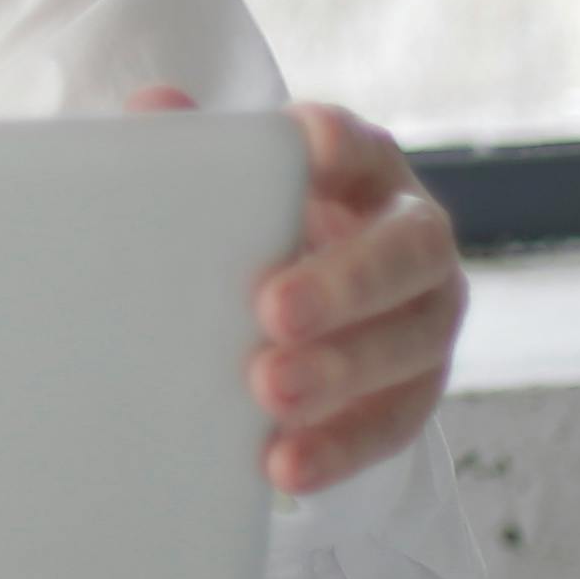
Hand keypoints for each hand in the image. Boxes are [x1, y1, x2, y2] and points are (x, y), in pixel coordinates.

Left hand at [138, 88, 463, 494]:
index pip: (357, 145)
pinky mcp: (417, 387)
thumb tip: (153, 113)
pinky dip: (343, 447)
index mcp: (362, 167)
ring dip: (342, 372)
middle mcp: (412, 233)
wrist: (299, 296)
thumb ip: (191, 148)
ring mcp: (426, 313)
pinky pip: (395, 422)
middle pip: (405, 250)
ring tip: (270, 395)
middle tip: (272, 311)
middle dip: (345, 282)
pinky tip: (285, 465)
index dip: (336, 146)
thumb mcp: (225, 185)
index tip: (306, 150)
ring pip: (411, 342)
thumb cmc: (253, 224)